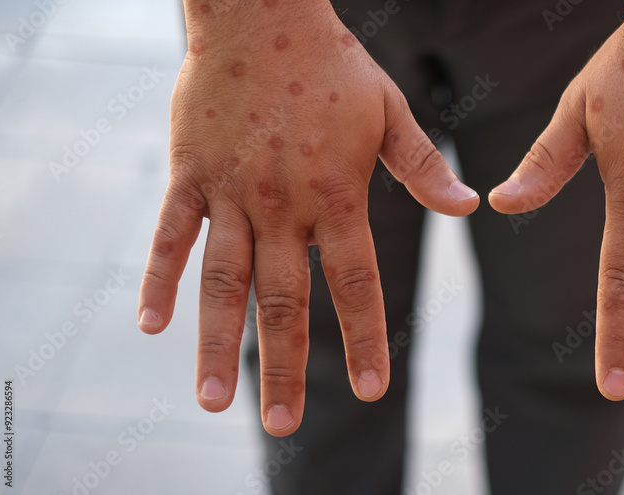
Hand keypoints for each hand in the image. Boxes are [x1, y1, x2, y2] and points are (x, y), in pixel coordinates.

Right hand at [137, 0, 478, 435]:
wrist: (261, 16)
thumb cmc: (333, 67)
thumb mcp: (389, 113)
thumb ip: (423, 168)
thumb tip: (470, 208)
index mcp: (336, 195)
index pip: (356, 282)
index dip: (366, 337)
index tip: (372, 389)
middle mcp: (283, 205)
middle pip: (284, 300)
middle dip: (286, 366)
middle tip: (282, 425)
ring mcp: (232, 192)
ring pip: (222, 281)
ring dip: (217, 345)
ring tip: (212, 403)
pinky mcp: (190, 174)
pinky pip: (171, 235)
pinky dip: (160, 280)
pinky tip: (153, 327)